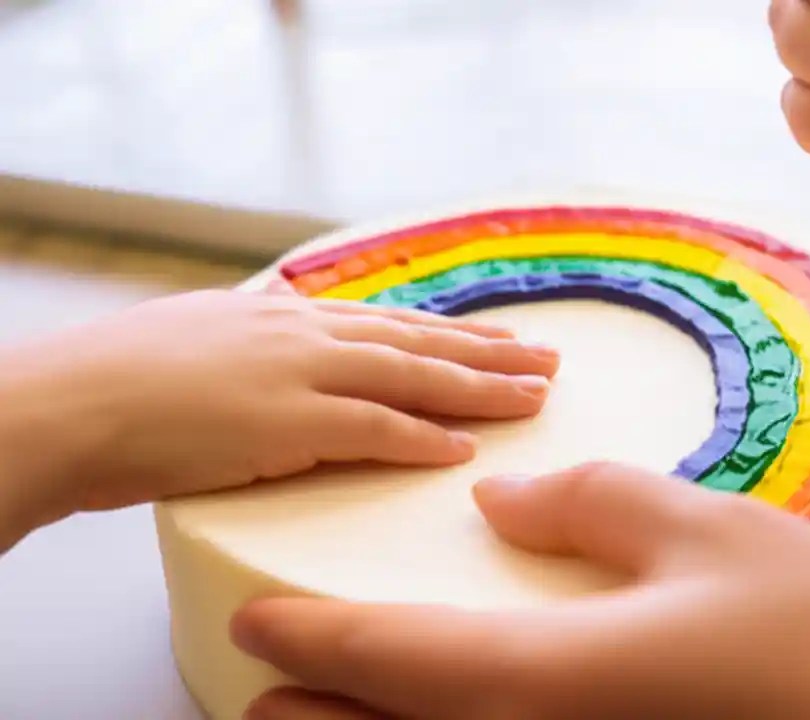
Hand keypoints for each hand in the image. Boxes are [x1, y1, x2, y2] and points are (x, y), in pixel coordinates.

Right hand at [0, 289, 557, 533]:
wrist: (70, 402)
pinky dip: (423, 438)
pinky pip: (373, 429)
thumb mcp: (204, 335)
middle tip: (552, 363)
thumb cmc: (122, 377)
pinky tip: (465, 449)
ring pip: (413, 378)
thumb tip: (292, 326)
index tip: (504, 340)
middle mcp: (305, 335)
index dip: (454, 335)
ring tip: (536, 398)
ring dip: (481, 390)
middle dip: (492, 354)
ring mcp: (299, 375)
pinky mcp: (285, 424)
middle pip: (420, 343)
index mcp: (287, 316)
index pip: (391, 323)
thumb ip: (260, 333)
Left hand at [231, 463, 809, 719]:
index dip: (312, 639)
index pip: (391, 662)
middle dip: (316, 717)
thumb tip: (505, 502)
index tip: (258, 625)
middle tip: (274, 685)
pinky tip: (473, 716)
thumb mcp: (716, 536)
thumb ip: (595, 504)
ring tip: (346, 708)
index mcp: (549, 684)